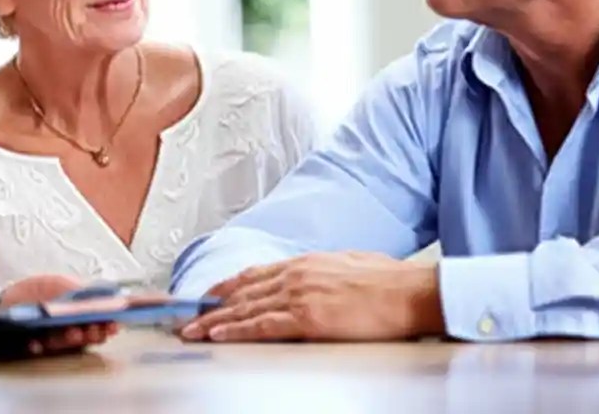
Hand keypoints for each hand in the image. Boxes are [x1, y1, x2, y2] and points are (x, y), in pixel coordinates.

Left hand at [0, 274, 119, 354]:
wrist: (4, 299)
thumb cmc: (34, 290)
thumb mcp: (58, 282)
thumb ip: (78, 289)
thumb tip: (105, 294)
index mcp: (81, 312)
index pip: (101, 320)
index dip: (109, 323)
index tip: (113, 324)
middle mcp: (71, 328)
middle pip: (89, 335)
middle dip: (93, 333)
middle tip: (93, 329)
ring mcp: (55, 339)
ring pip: (68, 344)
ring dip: (71, 339)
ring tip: (71, 332)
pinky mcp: (37, 346)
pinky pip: (41, 349)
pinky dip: (40, 345)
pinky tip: (37, 342)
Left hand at [179, 252, 443, 341]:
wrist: (412, 291)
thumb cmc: (391, 282)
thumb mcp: (349, 266)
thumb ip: (324, 273)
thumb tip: (318, 280)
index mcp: (306, 263)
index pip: (254, 274)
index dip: (226, 286)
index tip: (206, 295)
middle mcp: (296, 274)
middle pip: (241, 291)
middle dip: (210, 306)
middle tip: (186, 316)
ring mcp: (300, 295)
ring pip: (244, 308)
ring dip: (213, 320)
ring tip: (190, 330)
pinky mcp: (308, 317)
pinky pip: (262, 326)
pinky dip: (236, 330)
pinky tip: (217, 334)